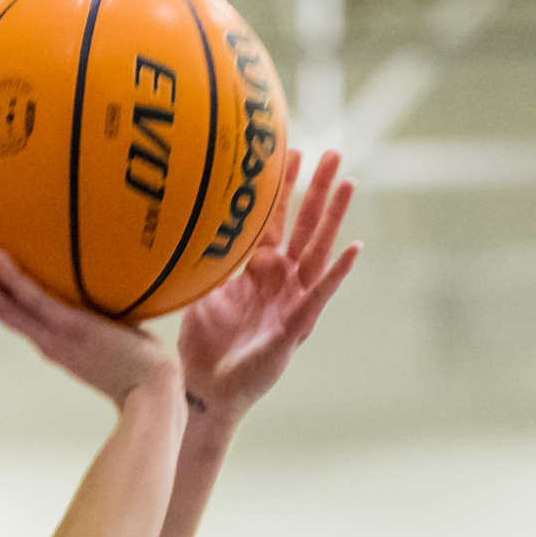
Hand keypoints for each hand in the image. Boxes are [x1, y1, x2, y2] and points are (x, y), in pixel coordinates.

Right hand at [0, 244, 179, 407]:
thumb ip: (112, 313)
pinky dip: (11, 279)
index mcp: (52, 342)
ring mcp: (54, 336)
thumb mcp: (122, 336)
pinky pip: (33, 300)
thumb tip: (123, 281)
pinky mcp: (70, 329)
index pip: (15, 314)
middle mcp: (45, 340)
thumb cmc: (145, 367)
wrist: (154, 393)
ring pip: (2, 305)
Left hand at [178, 149, 360, 421]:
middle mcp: (281, 280)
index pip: (273, 219)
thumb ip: (202, 262)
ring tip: (348, 182)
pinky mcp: (296, 325)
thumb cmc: (203, 343)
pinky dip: (337, 273)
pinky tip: (354, 249)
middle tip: (333, 151)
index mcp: (258, 270)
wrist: (206, 386)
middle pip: (303, 225)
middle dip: (317, 189)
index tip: (290, 150)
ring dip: (333, 217)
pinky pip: (319, 295)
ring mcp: (292, 300)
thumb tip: (181, 228)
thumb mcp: (200, 292)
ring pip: (318, 251)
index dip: (281, 187)